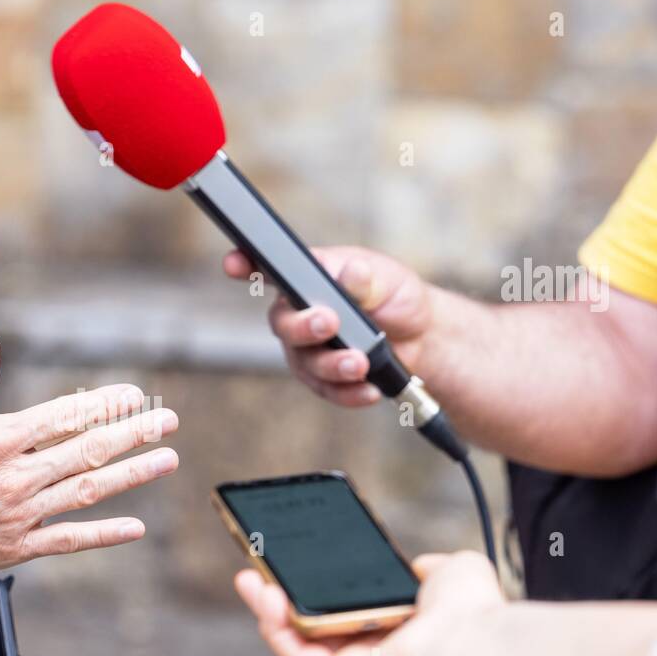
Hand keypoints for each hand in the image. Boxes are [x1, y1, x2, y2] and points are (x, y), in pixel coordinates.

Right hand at [0, 334, 178, 579]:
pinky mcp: (9, 549)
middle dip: (133, 433)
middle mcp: (11, 478)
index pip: (64, 416)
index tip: (133, 393)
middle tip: (168, 420)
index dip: (104, 403)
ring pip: (86, 492)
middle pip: (87, 451)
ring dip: (131, 475)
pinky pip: (66, 541)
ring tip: (166, 459)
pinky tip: (134, 526)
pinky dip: (103, 534)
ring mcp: (14, 517)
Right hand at [223, 246, 432, 407]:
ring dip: (332, 365)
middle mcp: (299, 314)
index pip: (270, 270)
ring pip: (305, 362)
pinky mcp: (323, 379)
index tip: (234, 263)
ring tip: (360, 363)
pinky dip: (348, 392)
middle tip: (329, 323)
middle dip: (302, 327)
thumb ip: (365, 279)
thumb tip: (352, 272)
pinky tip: (369, 389)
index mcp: (308, 278)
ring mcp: (307, 349)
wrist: (422, 337)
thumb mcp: (386, 279)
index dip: (247, 265)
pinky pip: (326, 390)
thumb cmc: (395, 297)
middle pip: (282, 324)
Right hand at [235, 551, 502, 655]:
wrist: (474, 645)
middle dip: (280, 599)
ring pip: (298, 641)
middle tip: (258, 570)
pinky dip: (275, 625)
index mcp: (397, 639)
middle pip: (313, 628)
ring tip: (249, 578)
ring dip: (269, 610)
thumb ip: (428, 569)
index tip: (296, 564)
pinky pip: (297, 655)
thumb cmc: (470, 613)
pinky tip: (265, 595)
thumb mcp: (449, 573)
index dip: (316, 590)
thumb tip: (417, 567)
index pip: (346, 615)